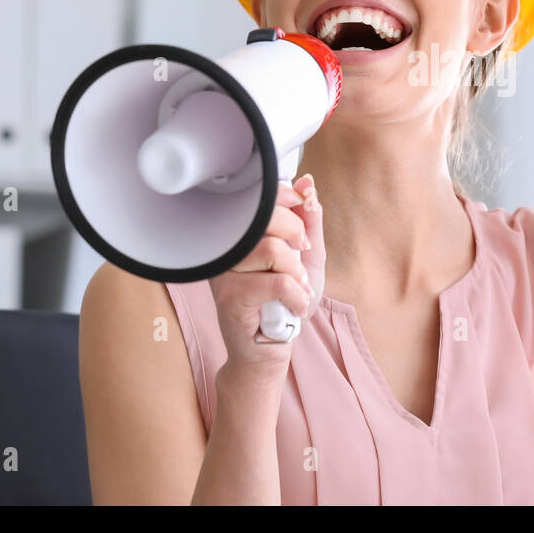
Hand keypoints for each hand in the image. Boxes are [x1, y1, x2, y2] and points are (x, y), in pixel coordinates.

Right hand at [207, 175, 324, 375]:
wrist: (267, 348)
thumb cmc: (284, 302)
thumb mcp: (307, 257)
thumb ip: (309, 222)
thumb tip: (308, 184)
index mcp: (240, 231)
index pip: (261, 196)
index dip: (288, 201)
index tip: (301, 224)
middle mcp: (226, 245)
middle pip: (267, 219)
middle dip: (297, 238)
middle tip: (300, 265)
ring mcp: (224, 270)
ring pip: (272, 251)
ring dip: (296, 273)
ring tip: (296, 289)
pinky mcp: (229, 296)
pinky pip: (276, 283)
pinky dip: (296, 296)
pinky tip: (295, 306)